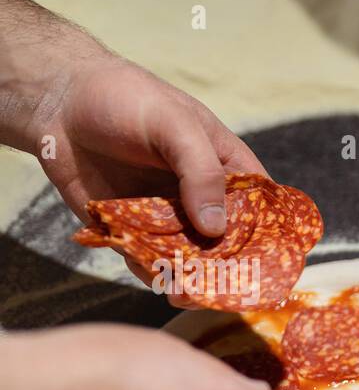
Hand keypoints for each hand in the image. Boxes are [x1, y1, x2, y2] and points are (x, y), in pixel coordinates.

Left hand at [40, 57, 266, 304]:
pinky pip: (151, 263)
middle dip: (228, 271)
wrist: (58, 102)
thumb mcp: (174, 123)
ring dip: (191, 280)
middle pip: (230, 246)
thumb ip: (200, 171)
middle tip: (217, 288)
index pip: (262, 211)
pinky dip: (152, 273)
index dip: (269, 238)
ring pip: (193, 261)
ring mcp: (171, 219)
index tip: (266, 265)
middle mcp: (205, 200)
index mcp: (227, 170)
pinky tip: (149, 273)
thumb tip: (216, 229)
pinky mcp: (136, 232)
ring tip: (180, 291)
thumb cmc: (126, 99)